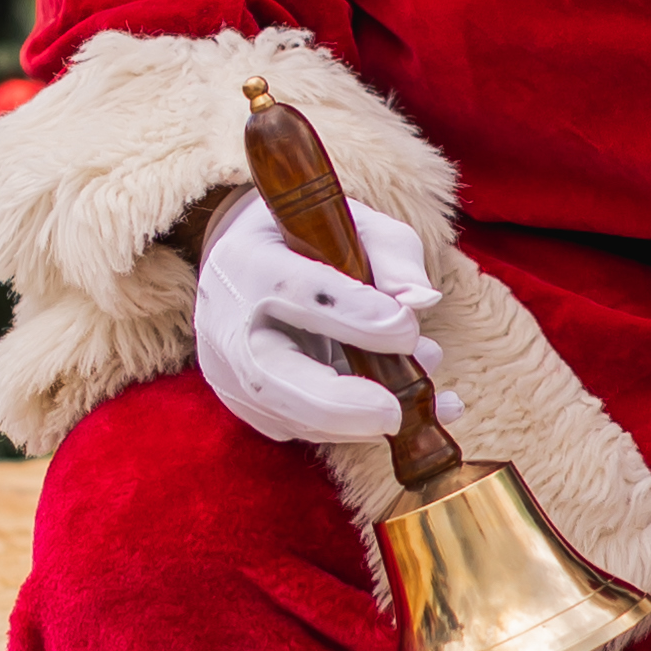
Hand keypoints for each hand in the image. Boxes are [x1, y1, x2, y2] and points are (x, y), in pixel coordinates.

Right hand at [192, 187, 445, 450]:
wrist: (248, 263)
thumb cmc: (310, 240)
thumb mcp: (354, 224)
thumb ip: (392, 254)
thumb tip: (422, 300)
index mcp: (248, 262)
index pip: (295, 293)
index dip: (354, 316)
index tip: (409, 329)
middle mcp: (228, 322)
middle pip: (269, 376)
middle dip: (337, 402)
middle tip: (395, 412)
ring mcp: (229, 371)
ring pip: (286, 414)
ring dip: (358, 419)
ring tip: (420, 397)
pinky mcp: (244, 403)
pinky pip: (297, 427)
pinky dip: (351, 427)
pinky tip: (399, 405)